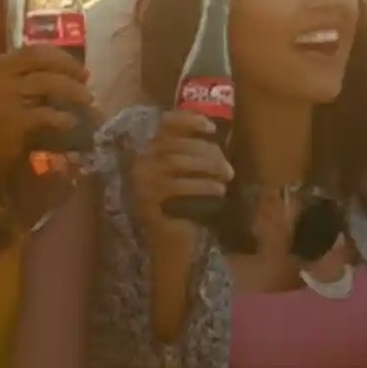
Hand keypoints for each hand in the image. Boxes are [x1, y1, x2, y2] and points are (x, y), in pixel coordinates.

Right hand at [0, 44, 96, 193]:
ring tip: (87, 101)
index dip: (60, 56)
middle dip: (69, 68)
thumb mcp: (0, 97)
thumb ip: (25, 83)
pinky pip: (46, 114)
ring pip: (48, 83)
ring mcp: (3, 97)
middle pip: (42, 61)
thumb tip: (66, 78)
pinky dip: (62, 117)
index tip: (77, 67)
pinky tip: (70, 123)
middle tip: (86, 80)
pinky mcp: (12, 121)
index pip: (33, 50)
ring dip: (72, 91)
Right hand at [130, 110, 233, 255]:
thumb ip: (191, 153)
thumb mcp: (185, 175)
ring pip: (177, 162)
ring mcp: (141, 183)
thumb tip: (215, 137)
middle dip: (207, 152)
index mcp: (146, 151)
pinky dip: (203, 186)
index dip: (187, 120)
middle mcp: (138, 164)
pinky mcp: (149, 203)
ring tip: (226, 177)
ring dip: (208, 167)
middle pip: (174, 144)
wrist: (169, 247)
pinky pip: (179, 187)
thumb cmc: (183, 206)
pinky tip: (219, 191)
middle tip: (228, 167)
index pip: (163, 124)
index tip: (211, 127)